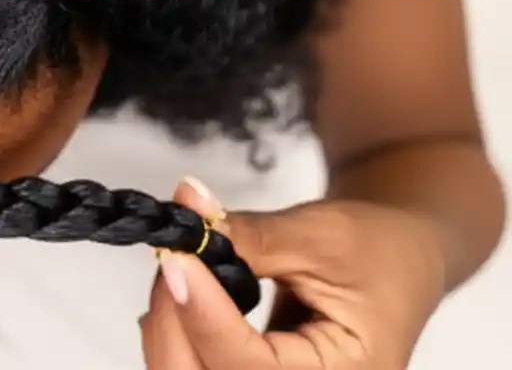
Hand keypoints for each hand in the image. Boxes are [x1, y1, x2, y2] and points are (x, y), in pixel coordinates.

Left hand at [140, 180, 448, 368]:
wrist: (398, 259)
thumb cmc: (379, 250)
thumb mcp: (320, 235)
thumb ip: (250, 235)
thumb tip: (186, 214)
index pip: (249, 366)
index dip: (204, 314)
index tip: (176, 259)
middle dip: (176, 320)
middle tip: (171, 256)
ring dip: (170, 323)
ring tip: (181, 267)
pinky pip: (194, 365)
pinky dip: (176, 331)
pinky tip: (180, 294)